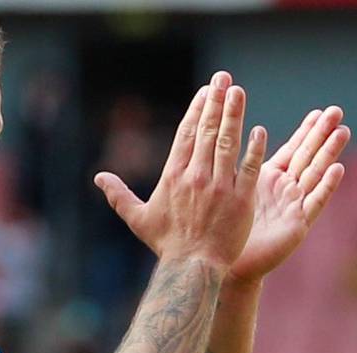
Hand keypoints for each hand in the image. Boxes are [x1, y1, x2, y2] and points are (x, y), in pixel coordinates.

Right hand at [95, 71, 263, 269]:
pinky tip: (258, 129)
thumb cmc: (167, 245)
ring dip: (234, 115)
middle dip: (216, 102)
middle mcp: (197, 177)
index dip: (197, 111)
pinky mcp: (241, 199)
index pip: (187, 135)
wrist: (192, 269)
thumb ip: (119, 195)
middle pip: (208, 131)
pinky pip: (248, 168)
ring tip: (239, 92)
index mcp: (174, 177)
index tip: (206, 92)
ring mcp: (220, 187)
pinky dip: (253, 148)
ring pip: (228, 143)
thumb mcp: (139, 219)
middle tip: (224, 78)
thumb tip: (98, 178)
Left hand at [227, 106, 349, 283]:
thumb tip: (221, 134)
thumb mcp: (228, 189)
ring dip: (329, 152)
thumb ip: (234, 165)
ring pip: (315, 173)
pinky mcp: (298, 224)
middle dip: (322, 133)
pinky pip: (315, 202)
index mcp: (270, 178)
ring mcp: (294, 206)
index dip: (306, 130)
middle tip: (337, 110)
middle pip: (308, 155)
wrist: (228, 262)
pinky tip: (338, 169)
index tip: (319, 111)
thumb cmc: (224, 228)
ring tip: (343, 131)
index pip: (293, 149)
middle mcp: (286, 189)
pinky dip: (326, 185)